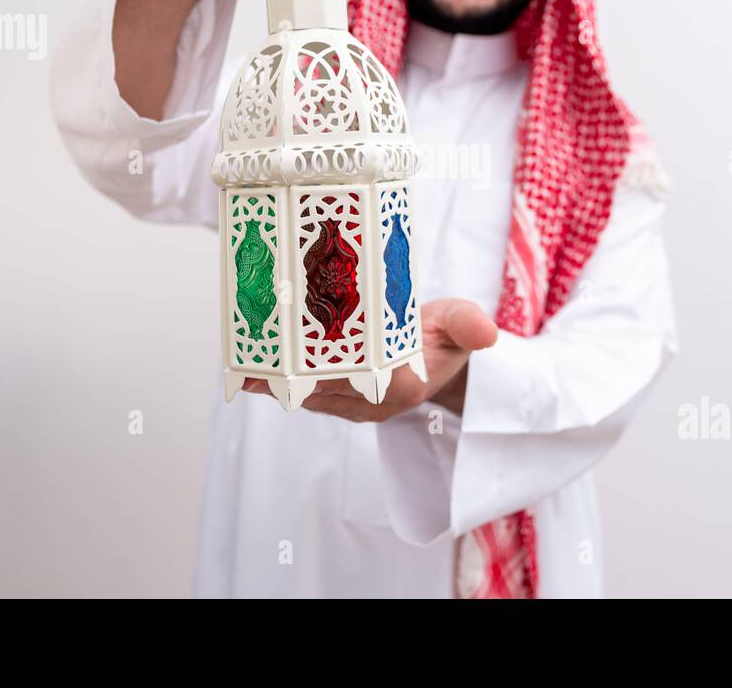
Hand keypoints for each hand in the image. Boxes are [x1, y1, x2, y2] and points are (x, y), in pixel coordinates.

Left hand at [242, 298, 499, 422]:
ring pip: (308, 394)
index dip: (318, 368)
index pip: (354, 377)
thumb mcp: (460, 323)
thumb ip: (467, 324)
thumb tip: (486, 333)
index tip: (286, 354)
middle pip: (321, 387)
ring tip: (244, 357)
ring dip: (278, 379)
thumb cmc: (446, 336)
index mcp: (401, 384)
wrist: (445, 361)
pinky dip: (282, 381)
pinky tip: (255, 365)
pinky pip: (307, 395)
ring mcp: (355, 408)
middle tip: (251, 349)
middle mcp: (373, 403)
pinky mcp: (341, 404)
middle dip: (285, 371)